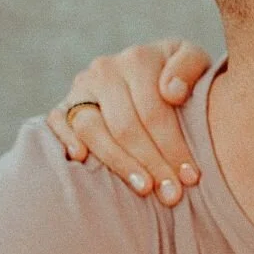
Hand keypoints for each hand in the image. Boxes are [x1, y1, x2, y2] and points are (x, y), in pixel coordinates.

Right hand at [45, 39, 211, 205]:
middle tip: (172, 194)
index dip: (173, 147)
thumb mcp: (196, 62)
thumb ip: (188, 67)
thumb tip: (171, 92)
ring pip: (92, 129)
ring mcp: (81, 88)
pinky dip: (65, 139)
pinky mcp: (64, 105)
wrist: (156, 73)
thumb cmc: (183, 77)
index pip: (154, 112)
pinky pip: (57, 122)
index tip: (190, 177)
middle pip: (125, 126)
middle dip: (151, 163)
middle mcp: (105, 70)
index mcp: (138, 59)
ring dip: (118, 162)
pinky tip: (81, 159)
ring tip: (144, 188)